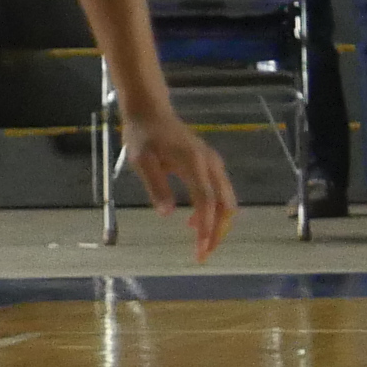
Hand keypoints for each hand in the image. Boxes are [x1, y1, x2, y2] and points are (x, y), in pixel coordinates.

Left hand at [116, 106, 239, 258]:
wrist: (151, 112)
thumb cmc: (143, 135)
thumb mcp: (141, 160)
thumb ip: (155, 185)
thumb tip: (166, 213)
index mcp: (194, 162)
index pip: (207, 200)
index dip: (207, 227)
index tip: (201, 249)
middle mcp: (210, 164)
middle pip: (225, 204)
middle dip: (217, 232)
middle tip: (203, 254)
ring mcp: (213, 164)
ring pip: (226, 200)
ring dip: (217, 224)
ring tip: (200, 244)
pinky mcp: (210, 165)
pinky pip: (220, 193)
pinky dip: (213, 212)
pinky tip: (194, 223)